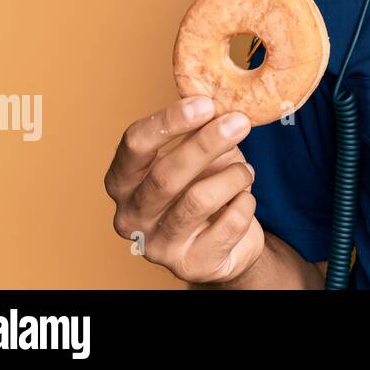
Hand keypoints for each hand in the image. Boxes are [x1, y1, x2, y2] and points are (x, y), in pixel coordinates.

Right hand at [104, 96, 263, 284]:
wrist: (227, 243)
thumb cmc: (205, 187)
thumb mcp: (200, 155)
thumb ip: (202, 131)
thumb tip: (222, 106)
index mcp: (123, 181)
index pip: (134, 145)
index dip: (169, 121)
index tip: (205, 103)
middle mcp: (130, 216)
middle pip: (165, 175)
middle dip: (207, 144)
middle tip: (240, 122)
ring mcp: (157, 246)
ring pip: (198, 200)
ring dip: (233, 176)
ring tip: (246, 171)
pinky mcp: (190, 266)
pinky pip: (229, 224)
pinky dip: (245, 203)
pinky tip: (245, 199)